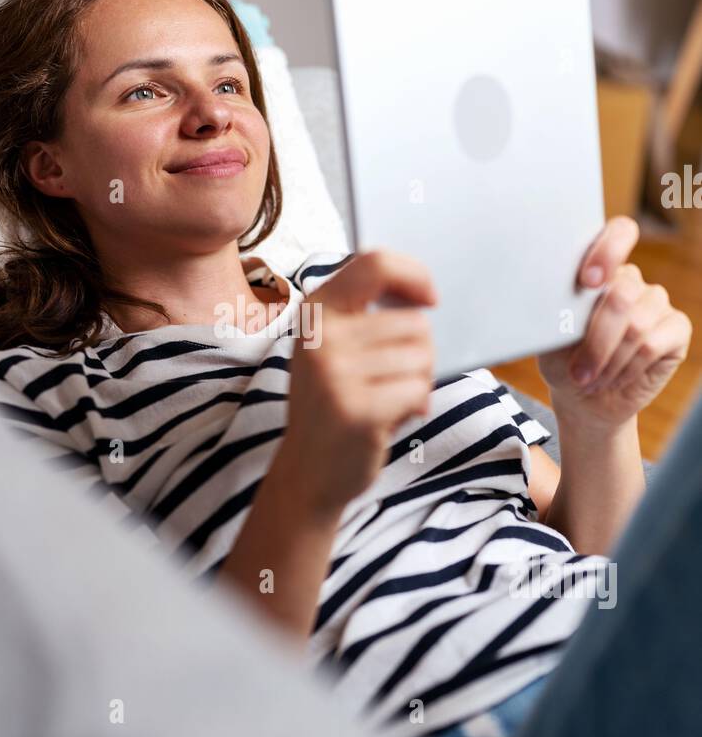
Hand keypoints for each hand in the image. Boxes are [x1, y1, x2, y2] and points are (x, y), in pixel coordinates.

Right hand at [281, 249, 436, 515]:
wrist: (307, 473)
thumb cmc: (333, 405)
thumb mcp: (333, 348)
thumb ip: (366, 316)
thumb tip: (424, 296)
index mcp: (316, 311)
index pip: (376, 263)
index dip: (414, 275)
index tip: (428, 298)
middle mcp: (321, 337)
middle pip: (413, 321)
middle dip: (419, 353)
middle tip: (392, 380)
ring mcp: (335, 373)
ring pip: (422, 356)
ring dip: (418, 382)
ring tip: (388, 400)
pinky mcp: (357, 409)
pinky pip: (418, 389)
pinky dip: (415, 406)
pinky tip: (390, 420)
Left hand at [538, 216, 691, 429]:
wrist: (584, 399)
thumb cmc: (563, 361)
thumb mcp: (550, 336)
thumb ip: (557, 310)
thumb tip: (554, 298)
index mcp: (599, 269)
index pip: (619, 233)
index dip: (609, 252)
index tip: (588, 282)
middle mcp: (631, 280)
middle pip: (622, 294)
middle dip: (596, 340)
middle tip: (577, 372)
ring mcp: (656, 302)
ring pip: (636, 325)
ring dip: (607, 360)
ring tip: (590, 379)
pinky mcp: (676, 327)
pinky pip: (653, 344)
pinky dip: (627, 368)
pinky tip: (615, 379)